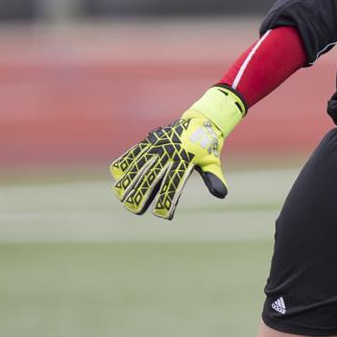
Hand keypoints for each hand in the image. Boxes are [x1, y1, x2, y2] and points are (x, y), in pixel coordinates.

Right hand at [110, 85, 246, 217]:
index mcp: (186, 160)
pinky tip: (116, 173)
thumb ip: (214, 177)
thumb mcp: (213, 161)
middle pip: (152, 176)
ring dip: (129, 180)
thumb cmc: (207, 146)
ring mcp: (159, 145)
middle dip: (141, 193)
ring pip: (140, 165)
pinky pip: (136, 151)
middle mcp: (171, 153)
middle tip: (132, 209)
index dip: (167, 200)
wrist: (201, 120)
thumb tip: (221, 194)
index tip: (161, 215)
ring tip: (120, 195)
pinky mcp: (152, 140)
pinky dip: (125, 161)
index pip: (174, 184)